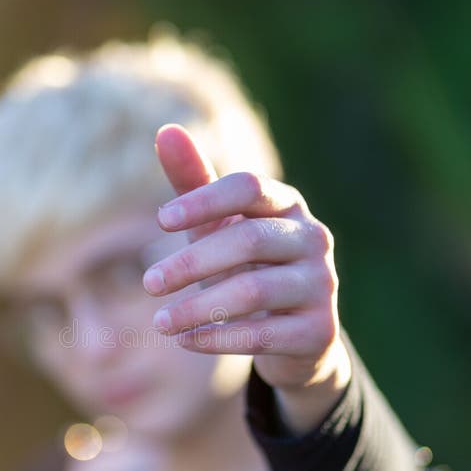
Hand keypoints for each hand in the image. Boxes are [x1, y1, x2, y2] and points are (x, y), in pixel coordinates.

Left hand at [144, 124, 351, 433]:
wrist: (297, 336)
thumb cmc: (248, 268)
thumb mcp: (219, 227)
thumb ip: (194, 183)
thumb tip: (165, 130)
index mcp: (287, 205)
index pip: (249, 187)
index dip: (205, 200)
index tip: (160, 221)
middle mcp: (313, 239)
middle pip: (250, 240)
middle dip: (192, 262)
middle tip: (148, 282)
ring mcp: (322, 285)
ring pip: (255, 291)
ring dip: (199, 306)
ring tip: (159, 322)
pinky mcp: (319, 331)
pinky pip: (262, 335)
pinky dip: (217, 338)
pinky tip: (185, 340)